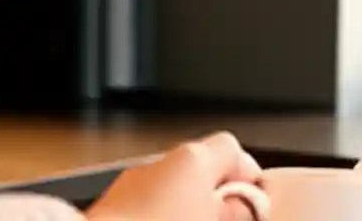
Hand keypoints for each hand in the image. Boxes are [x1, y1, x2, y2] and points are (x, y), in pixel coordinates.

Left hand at [85, 131, 261, 220]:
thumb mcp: (218, 219)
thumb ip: (239, 211)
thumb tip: (249, 207)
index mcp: (191, 159)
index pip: (233, 149)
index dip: (247, 179)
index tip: (253, 205)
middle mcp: (158, 165)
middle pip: (200, 173)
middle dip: (211, 200)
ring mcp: (129, 190)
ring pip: (169, 195)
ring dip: (180, 211)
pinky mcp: (108, 212)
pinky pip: (144, 211)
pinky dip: (154, 218)